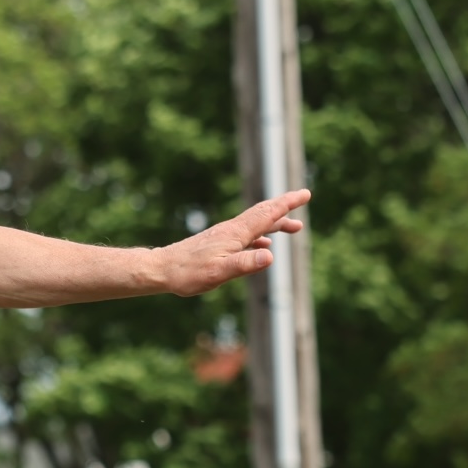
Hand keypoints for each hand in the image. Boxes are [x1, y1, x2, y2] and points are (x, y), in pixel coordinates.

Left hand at [158, 190, 308, 296]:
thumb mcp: (219, 273)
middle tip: (303, 199)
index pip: (267, 214)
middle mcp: (232, 230)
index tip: (305, 194)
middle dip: (284, 206)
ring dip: (275, 223)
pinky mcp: (218, 243)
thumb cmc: (189, 273)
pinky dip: (261, 234)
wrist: (162, 269)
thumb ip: (244, 263)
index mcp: (236, 233)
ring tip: (293, 227)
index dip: (287, 204)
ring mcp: (225, 235)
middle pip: (263, 213)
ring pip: (256, 224)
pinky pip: (246, 235)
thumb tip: (271, 255)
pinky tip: (263, 245)